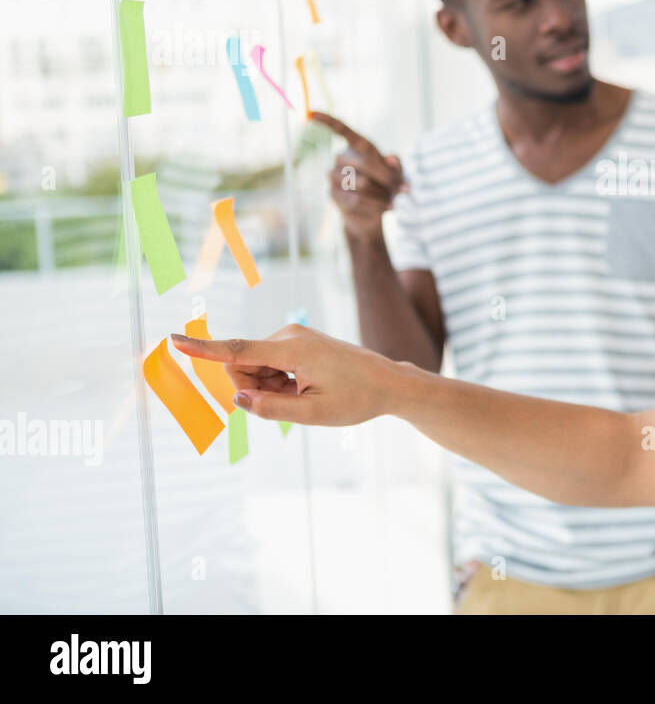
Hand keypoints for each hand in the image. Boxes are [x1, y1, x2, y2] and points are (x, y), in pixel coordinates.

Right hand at [169, 324, 410, 425]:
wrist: (388, 382)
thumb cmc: (356, 399)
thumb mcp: (314, 413)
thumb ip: (273, 409)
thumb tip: (237, 400)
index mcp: (293, 350)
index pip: (237, 350)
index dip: (203, 349)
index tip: (173, 339)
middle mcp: (289, 336)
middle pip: (242, 365)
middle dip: (254, 389)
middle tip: (291, 401)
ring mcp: (293, 336)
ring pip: (254, 367)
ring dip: (269, 388)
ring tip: (305, 393)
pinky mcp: (296, 341)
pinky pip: (269, 364)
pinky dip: (278, 382)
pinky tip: (306, 386)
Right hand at [310, 111, 407, 241]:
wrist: (374, 214)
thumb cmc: (387, 187)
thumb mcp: (397, 173)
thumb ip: (397, 165)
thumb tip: (392, 159)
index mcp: (356, 147)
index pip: (342, 130)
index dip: (328, 121)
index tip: (311, 113)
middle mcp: (341, 158)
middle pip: (365, 164)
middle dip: (387, 179)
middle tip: (400, 189)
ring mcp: (333, 176)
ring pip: (363, 184)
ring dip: (382, 194)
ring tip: (389, 198)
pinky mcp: (333, 195)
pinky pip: (358, 200)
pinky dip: (377, 205)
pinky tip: (385, 207)